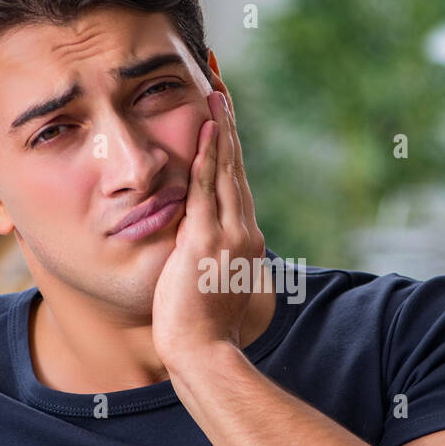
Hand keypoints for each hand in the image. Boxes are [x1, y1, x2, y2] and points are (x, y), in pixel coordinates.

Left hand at [152, 89, 265, 369]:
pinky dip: (208, 158)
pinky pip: (207, 189)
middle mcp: (242, 232)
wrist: (205, 352)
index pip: (235, 187)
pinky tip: (207, 131)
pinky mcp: (205, 240)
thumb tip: (200, 249)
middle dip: (228, 130)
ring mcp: (226, 235)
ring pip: (224, 172)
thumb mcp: (212, 285)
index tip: (224, 124)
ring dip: (220, 132)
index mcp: (244, 242)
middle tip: (222, 93)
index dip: (230, 153)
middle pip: (235, 171)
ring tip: (216, 97)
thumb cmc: (204, 331)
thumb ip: (210, 260)